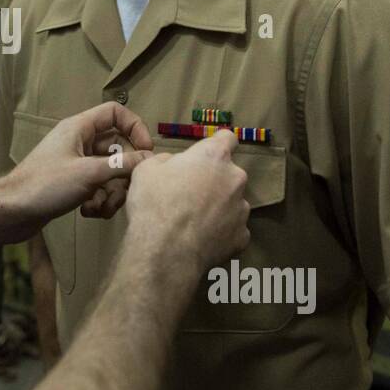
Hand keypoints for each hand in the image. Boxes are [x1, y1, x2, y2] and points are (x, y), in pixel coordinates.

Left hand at [5, 102, 153, 239]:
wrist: (12, 212)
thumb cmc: (45, 185)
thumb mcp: (90, 173)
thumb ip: (123, 165)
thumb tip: (150, 159)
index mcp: (79, 128)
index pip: (115, 113)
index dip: (135, 128)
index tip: (146, 151)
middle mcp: (78, 141)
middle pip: (117, 149)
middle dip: (123, 173)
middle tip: (124, 191)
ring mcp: (75, 163)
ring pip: (109, 172)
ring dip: (111, 192)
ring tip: (101, 208)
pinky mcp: (72, 183)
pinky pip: (97, 187)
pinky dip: (98, 200)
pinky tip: (88, 212)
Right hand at [126, 130, 250, 267]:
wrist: (166, 251)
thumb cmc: (155, 204)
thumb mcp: (146, 170)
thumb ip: (165, 161)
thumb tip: (173, 165)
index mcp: (214, 156)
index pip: (226, 138)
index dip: (215, 144)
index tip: (205, 154)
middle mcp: (235, 179)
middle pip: (228, 174)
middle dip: (213, 181)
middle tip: (189, 195)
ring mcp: (242, 209)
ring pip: (231, 203)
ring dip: (218, 207)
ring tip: (193, 223)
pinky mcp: (242, 237)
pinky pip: (232, 229)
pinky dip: (220, 232)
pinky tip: (201, 239)